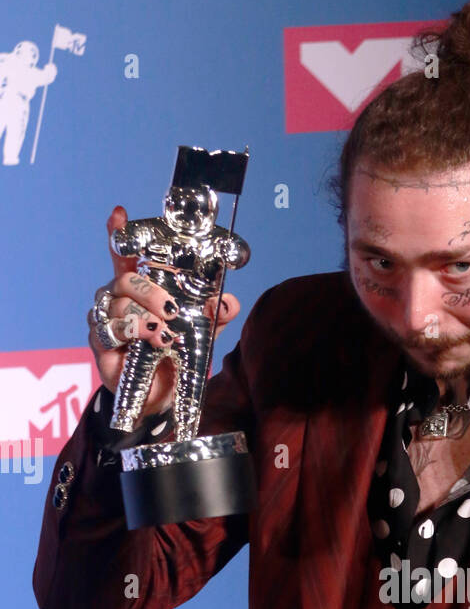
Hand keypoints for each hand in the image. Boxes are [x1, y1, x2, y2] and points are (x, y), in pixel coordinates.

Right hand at [86, 205, 241, 416]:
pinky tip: (149, 340)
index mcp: (138, 288)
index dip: (119, 233)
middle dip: (150, 291)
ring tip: (164, 334)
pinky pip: (108, 331)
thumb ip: (214, 315)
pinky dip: (131, 333)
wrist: (161, 395)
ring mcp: (106, 319)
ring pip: (117, 305)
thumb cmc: (174, 355)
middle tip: (172, 310)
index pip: (124, 255)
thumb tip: (229, 302)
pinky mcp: (100, 344)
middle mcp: (117, 298)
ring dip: (143, 318)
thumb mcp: (201, 333)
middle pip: (125, 279)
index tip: (119, 213)